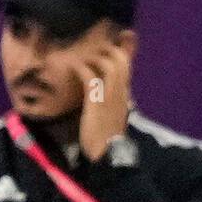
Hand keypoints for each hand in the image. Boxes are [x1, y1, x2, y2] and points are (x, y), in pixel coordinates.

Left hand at [74, 41, 132, 161]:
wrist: (107, 152)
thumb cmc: (108, 137)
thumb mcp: (114, 114)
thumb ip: (112, 100)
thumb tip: (102, 90)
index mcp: (125, 94)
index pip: (128, 67)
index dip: (120, 53)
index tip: (107, 48)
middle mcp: (121, 91)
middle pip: (122, 60)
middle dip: (108, 49)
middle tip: (94, 48)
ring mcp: (110, 95)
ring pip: (109, 65)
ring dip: (95, 57)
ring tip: (84, 57)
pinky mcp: (97, 101)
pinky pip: (91, 78)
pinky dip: (81, 69)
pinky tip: (74, 67)